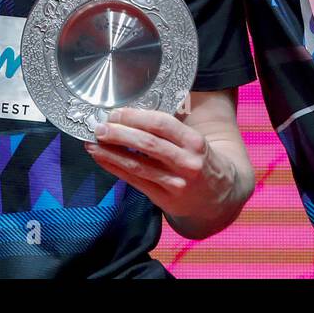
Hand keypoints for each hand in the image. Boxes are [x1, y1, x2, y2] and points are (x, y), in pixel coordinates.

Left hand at [84, 108, 231, 220]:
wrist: (220, 196)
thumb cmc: (200, 160)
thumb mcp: (195, 140)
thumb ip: (170, 129)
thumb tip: (131, 115)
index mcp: (194, 142)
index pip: (162, 124)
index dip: (136, 117)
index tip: (116, 113)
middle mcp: (186, 163)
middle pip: (148, 144)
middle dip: (120, 134)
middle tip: (99, 127)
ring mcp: (176, 184)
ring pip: (138, 165)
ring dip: (111, 153)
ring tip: (92, 143)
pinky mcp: (165, 200)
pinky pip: (135, 181)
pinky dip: (115, 168)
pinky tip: (102, 159)